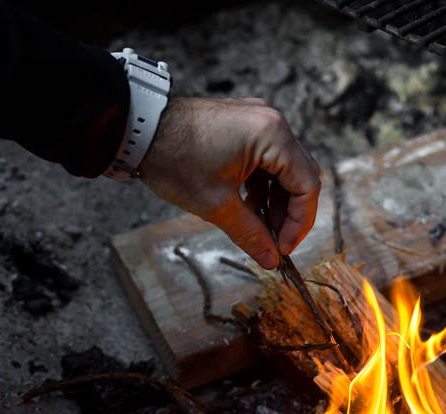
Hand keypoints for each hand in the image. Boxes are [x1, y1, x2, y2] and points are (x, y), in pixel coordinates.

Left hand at [138, 97, 320, 269]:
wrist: (138, 128)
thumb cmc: (174, 160)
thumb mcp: (215, 205)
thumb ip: (250, 234)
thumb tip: (271, 260)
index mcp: (272, 135)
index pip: (307, 185)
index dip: (299, 222)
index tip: (283, 248)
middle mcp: (272, 122)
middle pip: (300, 175)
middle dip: (289, 214)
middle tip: (275, 243)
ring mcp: (258, 120)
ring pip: (283, 169)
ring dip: (276, 201)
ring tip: (260, 230)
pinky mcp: (243, 124)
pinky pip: (266, 159)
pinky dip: (262, 186)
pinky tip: (249, 208)